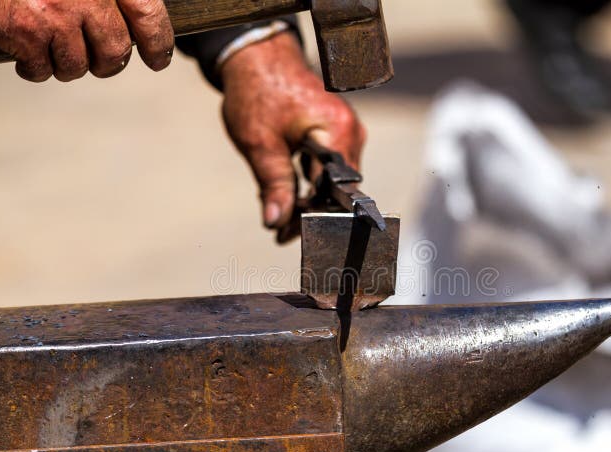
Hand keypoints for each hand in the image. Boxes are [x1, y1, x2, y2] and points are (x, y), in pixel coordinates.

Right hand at [0, 0, 173, 80]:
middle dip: (106, 63)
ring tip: (49, 46)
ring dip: (65, 64)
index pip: (148, 13)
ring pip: (79, 65)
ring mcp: (58, 12)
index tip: (157, 59)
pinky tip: (23, 51)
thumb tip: (134, 31)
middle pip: (116, 50)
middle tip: (97, 61)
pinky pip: (43, 71)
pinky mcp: (28, 31)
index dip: (158, 43)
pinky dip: (32, 68)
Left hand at [220, 31, 365, 229]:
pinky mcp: (339, 135)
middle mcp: (352, 133)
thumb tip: (276, 223)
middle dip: (309, 212)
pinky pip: (329, 170)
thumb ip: (273, 185)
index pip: (335, 191)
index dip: (314, 216)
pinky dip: (309, 183)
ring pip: (333, 183)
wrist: (258, 57)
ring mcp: (348, 134)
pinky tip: (288, 193)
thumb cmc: (258, 92)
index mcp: (338, 133)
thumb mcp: (260, 143)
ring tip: (280, 216)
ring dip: (308, 199)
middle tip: (280, 232)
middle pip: (337, 190)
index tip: (290, 235)